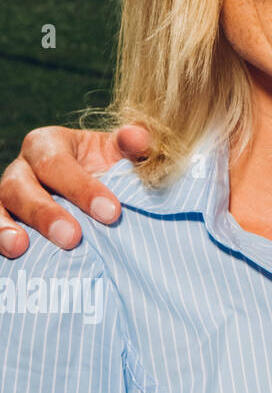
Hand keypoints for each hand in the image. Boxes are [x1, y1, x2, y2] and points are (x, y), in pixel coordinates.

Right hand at [0, 124, 150, 257]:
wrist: (101, 189)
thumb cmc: (111, 167)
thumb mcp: (124, 153)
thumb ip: (133, 144)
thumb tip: (137, 137)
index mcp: (49, 143)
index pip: (58, 163)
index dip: (82, 188)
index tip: (111, 213)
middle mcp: (23, 167)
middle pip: (22, 186)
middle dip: (46, 213)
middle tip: (72, 238)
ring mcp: (8, 195)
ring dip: (5, 228)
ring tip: (19, 247)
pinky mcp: (3, 218)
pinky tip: (11, 255)